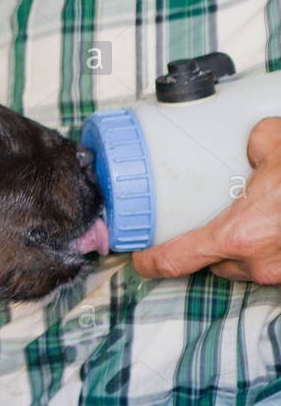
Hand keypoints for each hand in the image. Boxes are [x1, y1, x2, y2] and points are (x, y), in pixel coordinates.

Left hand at [131, 117, 280, 284]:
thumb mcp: (276, 140)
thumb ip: (252, 142)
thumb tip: (248, 143)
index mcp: (238, 235)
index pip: (175, 261)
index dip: (149, 261)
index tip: (138, 256)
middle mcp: (258, 262)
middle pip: (211, 262)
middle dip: (205, 243)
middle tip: (202, 218)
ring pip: (244, 265)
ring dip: (239, 247)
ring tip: (248, 215)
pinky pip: (272, 262)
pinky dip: (268, 247)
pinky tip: (274, 224)